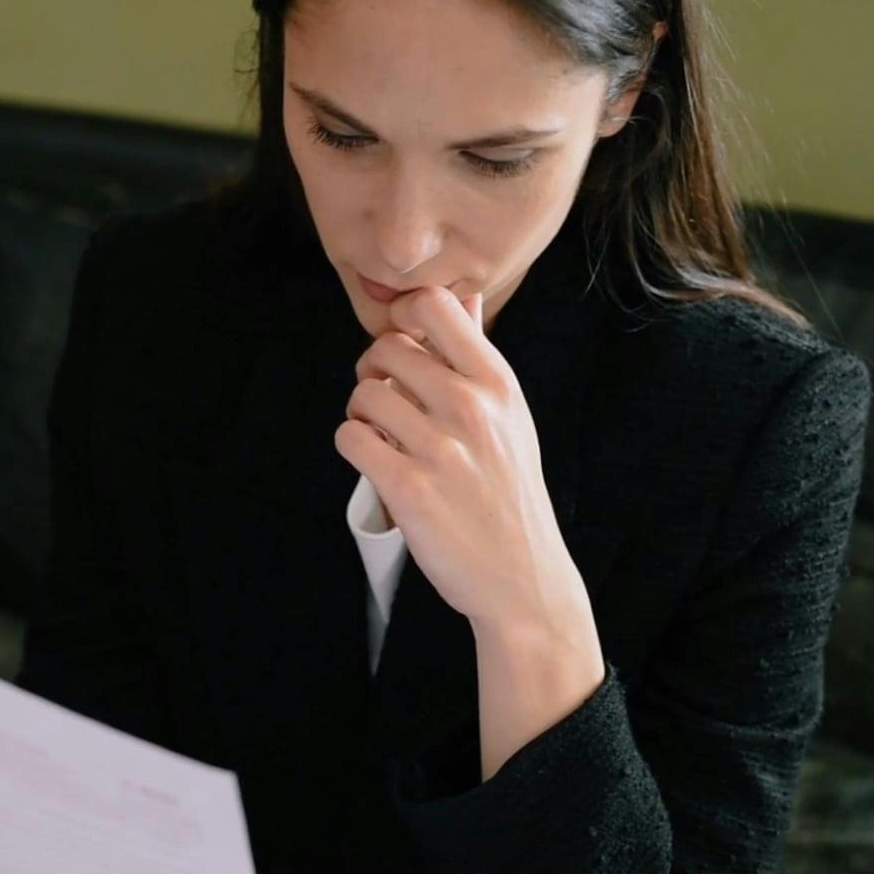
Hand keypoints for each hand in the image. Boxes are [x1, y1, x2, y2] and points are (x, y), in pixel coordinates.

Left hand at [334, 286, 598, 645]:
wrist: (522, 576)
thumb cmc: (509, 493)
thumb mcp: (510, 418)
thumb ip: (479, 357)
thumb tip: (465, 297)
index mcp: (498, 383)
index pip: (433, 306)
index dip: (402, 317)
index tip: (402, 346)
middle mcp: (471, 407)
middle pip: (386, 348)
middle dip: (373, 370)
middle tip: (385, 400)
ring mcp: (440, 449)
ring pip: (363, 393)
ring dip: (361, 413)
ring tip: (383, 437)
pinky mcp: (409, 489)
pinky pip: (350, 438)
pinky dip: (354, 447)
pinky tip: (376, 462)